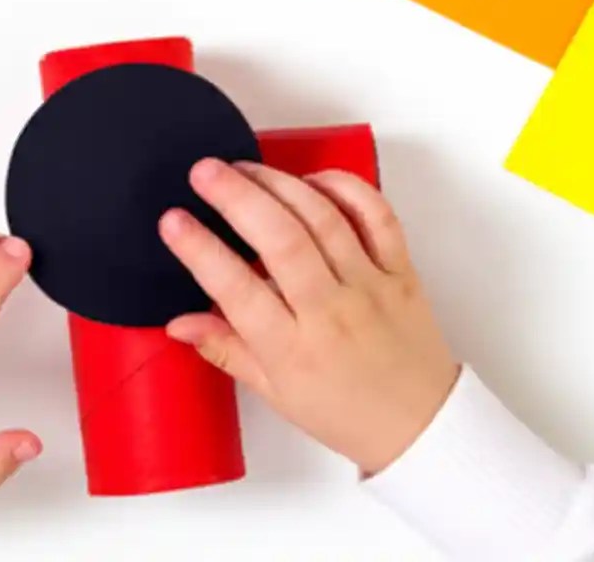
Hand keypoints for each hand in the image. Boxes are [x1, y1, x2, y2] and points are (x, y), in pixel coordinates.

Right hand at [159, 160, 459, 474]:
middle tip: (203, 171)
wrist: (420, 426)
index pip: (237, 290)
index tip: (172, 221)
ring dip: (279, 184)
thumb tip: (177, 323)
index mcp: (292, 350)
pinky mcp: (401, 270)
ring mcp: (370, 286)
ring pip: (323, 219)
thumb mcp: (274, 392)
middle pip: (281, 240)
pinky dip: (345, 187)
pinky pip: (377, 215)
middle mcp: (331, 312)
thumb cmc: (343, 411)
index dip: (201, 250)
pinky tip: (311, 178)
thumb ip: (225, 348)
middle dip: (237, 197)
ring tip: (244, 167)